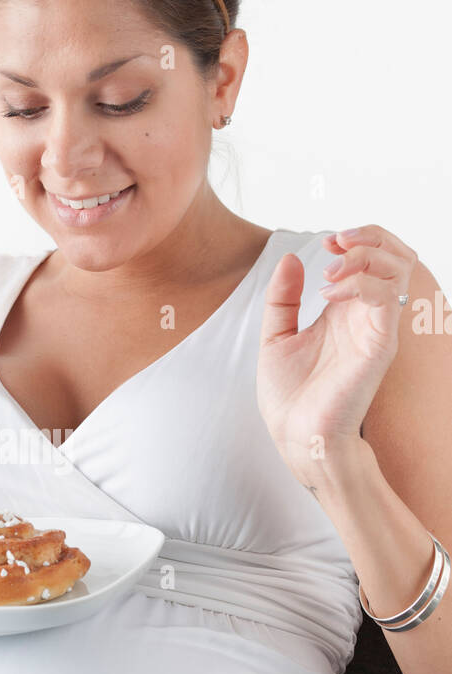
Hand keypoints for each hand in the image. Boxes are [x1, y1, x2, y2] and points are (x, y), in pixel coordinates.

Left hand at [256, 224, 416, 483]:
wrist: (296, 436)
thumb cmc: (290, 396)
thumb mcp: (275, 336)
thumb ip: (283, 297)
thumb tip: (290, 258)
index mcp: (346, 311)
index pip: (374, 257)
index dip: (356, 239)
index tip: (326, 244)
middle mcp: (366, 316)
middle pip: (396, 255)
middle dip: (369, 236)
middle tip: (335, 243)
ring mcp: (376, 329)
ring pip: (398, 269)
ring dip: (365, 256)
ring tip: (330, 272)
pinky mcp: (379, 346)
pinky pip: (385, 299)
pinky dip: (360, 285)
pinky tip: (328, 296)